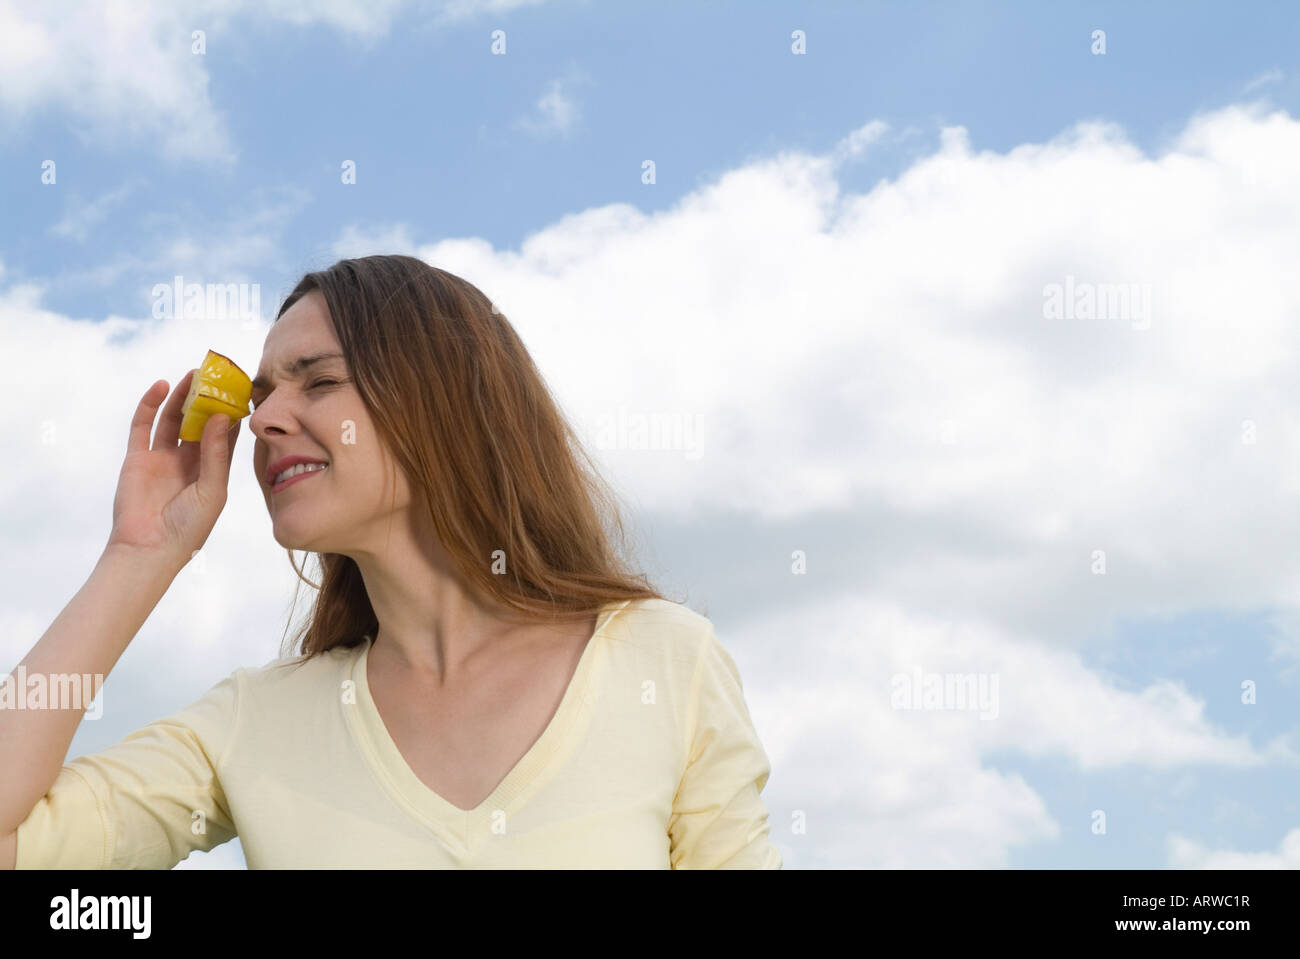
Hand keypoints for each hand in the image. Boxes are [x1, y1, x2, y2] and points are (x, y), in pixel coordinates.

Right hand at [105, 372, 241, 566]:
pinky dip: (150, 404)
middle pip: (199, 423)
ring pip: (173, 419)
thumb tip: (221, 416)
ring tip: (193, 373)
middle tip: (217, 374)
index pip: (226, 436)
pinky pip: (142, 425)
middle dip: (207, 399)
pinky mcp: (137, 458)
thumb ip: (217, 453)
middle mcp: (188, 462)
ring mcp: (162, 458)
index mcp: (212, 471)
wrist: (149, 549)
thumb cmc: (188, 527)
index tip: (243, 389)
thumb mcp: (212, 490)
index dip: (233, 413)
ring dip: (182, 396)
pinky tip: (161, 385)